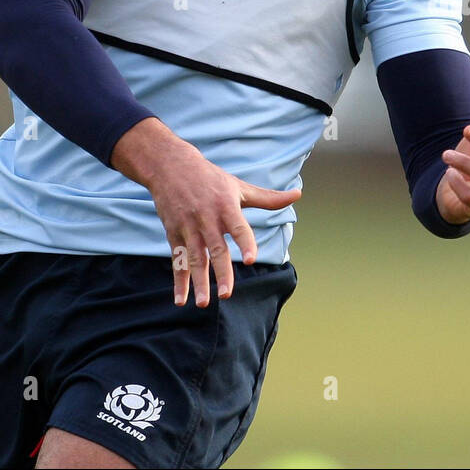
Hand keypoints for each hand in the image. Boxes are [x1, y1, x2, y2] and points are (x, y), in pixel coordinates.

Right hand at [111, 118, 300, 305]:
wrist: (171, 167)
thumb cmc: (212, 178)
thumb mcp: (240, 186)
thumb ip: (268, 198)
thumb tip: (298, 194)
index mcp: (226, 207)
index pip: (238, 227)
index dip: (245, 243)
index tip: (251, 260)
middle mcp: (207, 219)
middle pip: (216, 249)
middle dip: (221, 272)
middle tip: (228, 294)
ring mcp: (189, 227)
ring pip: (194, 259)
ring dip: (199, 282)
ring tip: (205, 303)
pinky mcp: (173, 234)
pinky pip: (177, 261)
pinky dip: (179, 281)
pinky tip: (182, 300)